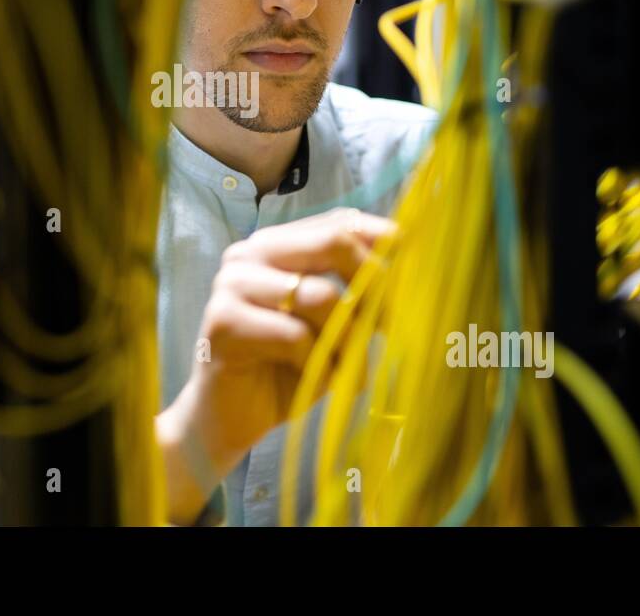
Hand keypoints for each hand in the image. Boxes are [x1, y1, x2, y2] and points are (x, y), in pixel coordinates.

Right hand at [157, 207, 394, 523]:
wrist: (226, 418)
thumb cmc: (283, 368)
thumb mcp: (328, 324)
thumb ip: (354, 290)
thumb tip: (410, 262)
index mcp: (276, 244)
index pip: (340, 222)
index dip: (384, 244)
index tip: (415, 277)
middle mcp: (250, 253)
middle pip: (333, 241)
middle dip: (373, 283)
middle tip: (390, 324)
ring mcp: (232, 284)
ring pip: (320, 295)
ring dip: (348, 341)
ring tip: (350, 369)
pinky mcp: (224, 322)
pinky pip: (296, 337)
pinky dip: (321, 365)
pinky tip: (321, 380)